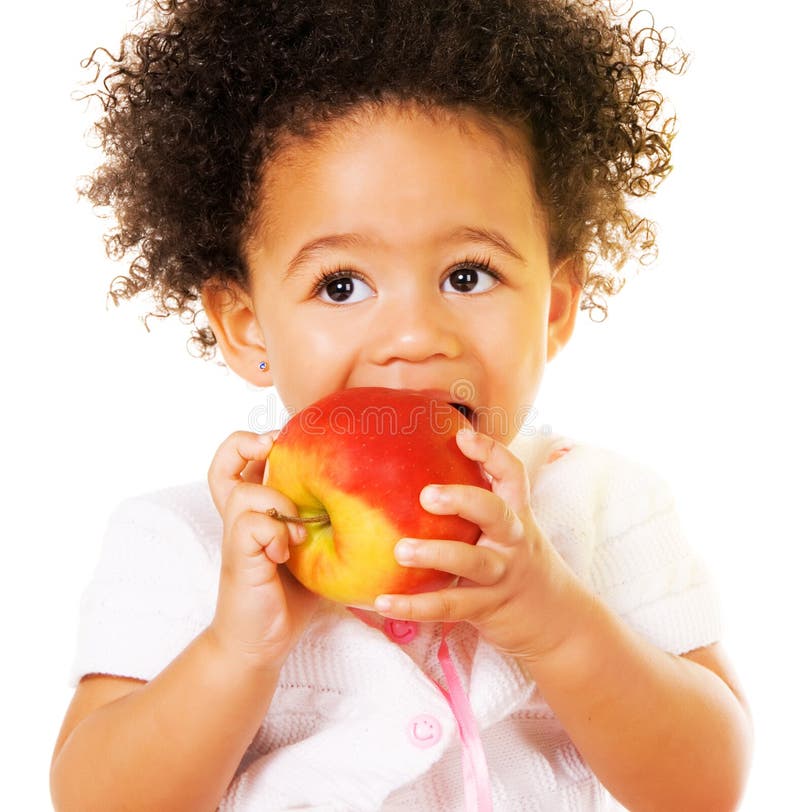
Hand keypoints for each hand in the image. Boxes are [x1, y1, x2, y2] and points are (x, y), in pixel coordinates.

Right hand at [207, 430, 319, 665]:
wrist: (260, 643)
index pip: (235, 466)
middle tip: (272, 444)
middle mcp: (240, 521)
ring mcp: (236, 539)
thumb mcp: (312, 551)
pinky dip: (276, 533)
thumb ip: (322, 523)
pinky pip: (253, 524)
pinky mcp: (239, 558)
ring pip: (245, 494)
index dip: (248, 445)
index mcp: (255, 514)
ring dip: (278, 503)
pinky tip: (288, 553)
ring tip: (300, 533)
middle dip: (244, 445)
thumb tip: (369, 494)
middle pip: (221, 468)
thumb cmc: (291, 596)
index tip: (278, 440)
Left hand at [373, 429, 585, 662]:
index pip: (513, 476)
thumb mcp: (506, 530)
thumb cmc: (513, 561)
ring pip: (472, 562)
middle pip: (496, 513)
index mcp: (516, 514)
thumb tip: (414, 470)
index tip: (462, 436)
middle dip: (463, 500)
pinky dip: (414, 607)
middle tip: (426, 495)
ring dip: (435, 554)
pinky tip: (383, 602)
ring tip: (400, 550)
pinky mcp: (487, 608)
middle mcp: (513, 540)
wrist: (555, 621)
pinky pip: (449, 606)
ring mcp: (501, 574)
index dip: (492, 453)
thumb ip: (476, 505)